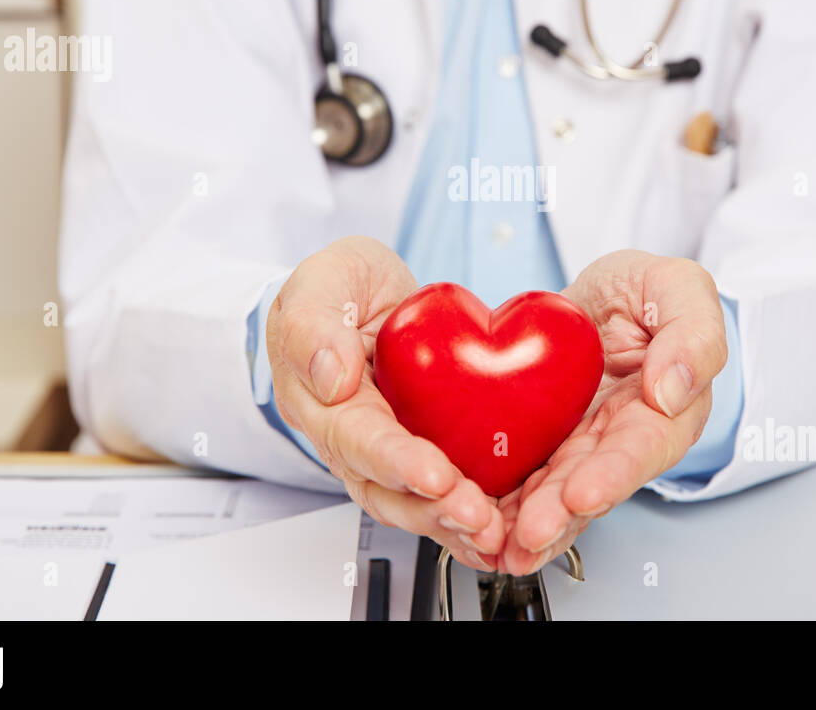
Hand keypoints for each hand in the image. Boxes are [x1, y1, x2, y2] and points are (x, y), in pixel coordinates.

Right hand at [266, 236, 504, 569]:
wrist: (364, 295)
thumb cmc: (339, 288)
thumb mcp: (323, 281)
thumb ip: (315, 325)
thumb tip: (332, 377)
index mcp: (319, 399)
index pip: (357, 438)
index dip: (396, 461)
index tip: (434, 475)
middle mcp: (351, 437)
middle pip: (386, 489)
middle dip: (432, 509)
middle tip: (477, 516)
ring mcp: (387, 449)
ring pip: (414, 503)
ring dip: (453, 523)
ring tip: (493, 533)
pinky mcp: (422, 451)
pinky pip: (442, 494)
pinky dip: (468, 520)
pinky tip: (501, 534)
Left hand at [497, 250, 727, 574]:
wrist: (597, 294)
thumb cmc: (643, 291)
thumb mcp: (680, 287)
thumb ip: (693, 334)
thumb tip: (672, 391)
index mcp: (667, 407)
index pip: (644, 446)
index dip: (615, 473)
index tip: (584, 493)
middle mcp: (622, 437)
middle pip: (593, 482)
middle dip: (561, 512)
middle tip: (531, 531)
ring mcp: (580, 445)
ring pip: (555, 492)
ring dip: (529, 521)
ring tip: (501, 543)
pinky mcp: (543, 445)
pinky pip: (522, 477)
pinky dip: (502, 504)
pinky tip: (479, 524)